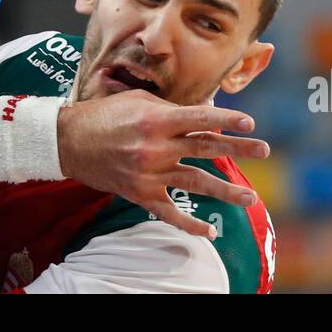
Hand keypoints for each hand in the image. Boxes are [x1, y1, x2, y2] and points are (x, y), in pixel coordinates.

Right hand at [56, 90, 268, 239]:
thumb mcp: (138, 101)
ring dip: (225, 190)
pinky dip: (190, 224)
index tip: (250, 123)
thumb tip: (202, 114)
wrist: (68, 142)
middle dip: (238, 148)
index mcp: (157, 120)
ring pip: (195, 183)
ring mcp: (149, 174)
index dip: (227, 120)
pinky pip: (170, 213)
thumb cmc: (104, 115)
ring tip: (251, 197)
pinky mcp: (140, 194)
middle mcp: (156, 147)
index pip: (200, 119)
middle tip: (263, 149)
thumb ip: (171, 108)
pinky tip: (211, 231)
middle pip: (205, 148)